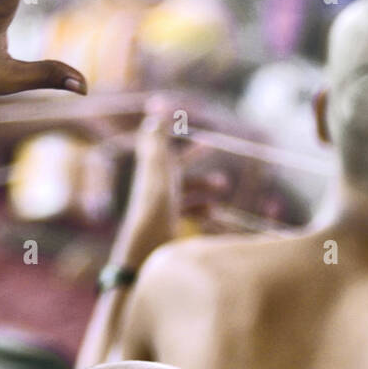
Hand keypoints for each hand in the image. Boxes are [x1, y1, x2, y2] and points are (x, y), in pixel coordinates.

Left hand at [109, 103, 229, 268]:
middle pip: (178, 177)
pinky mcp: (167, 234)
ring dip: (204, 193)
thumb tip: (155, 111)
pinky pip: (186, 220)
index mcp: (152, 176)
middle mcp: (155, 193)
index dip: (185, 147)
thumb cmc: (153, 213)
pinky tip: (214, 218)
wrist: (144, 257)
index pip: (166, 154)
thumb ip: (157, 143)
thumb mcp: (156, 172)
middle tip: (222, 175)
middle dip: (198, 172)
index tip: (205, 141)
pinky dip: (201, 214)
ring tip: (223, 193)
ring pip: (185, 199)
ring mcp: (161, 215)